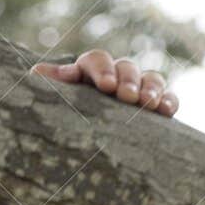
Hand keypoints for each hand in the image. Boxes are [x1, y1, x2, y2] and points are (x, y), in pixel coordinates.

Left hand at [31, 50, 177, 116]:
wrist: (87, 145)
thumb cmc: (68, 121)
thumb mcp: (59, 104)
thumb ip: (53, 88)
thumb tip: (35, 72)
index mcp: (88, 71)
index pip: (96, 59)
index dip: (102, 69)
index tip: (106, 86)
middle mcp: (116, 75)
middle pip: (126, 67)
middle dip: (128, 80)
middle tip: (127, 97)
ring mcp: (138, 88)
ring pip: (149, 78)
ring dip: (150, 89)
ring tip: (148, 104)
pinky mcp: (156, 104)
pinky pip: (167, 96)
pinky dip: (168, 100)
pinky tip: (166, 110)